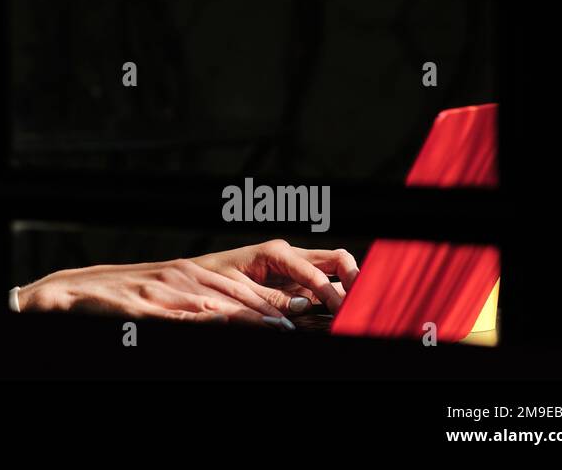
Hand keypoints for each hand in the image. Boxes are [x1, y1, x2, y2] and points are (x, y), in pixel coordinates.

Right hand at [17, 239, 358, 328]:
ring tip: (275, 327)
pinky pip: (173, 314)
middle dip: (271, 306)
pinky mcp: (142, 305)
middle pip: (235, 292)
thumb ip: (204, 306)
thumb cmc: (126, 298)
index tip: (309, 310)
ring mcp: (163, 291)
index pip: (243, 285)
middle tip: (301, 321)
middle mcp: (183, 276)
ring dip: (246, 315)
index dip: (276, 296)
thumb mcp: (169, 297)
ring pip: (212, 302)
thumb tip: (244, 316)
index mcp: (193, 273)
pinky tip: (217, 323)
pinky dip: (198, 319)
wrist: (74, 293)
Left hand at [190, 239, 359, 314]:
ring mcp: (296, 269)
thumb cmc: (213, 277)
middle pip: (335, 258)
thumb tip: (304, 306)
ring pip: (334, 269)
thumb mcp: (238, 288)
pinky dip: (337, 295)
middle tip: (362, 300)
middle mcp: (290, 256)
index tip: (340, 309)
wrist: (199, 276)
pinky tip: (344, 308)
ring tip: (360, 305)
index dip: (329, 290)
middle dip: (354, 276)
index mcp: (276, 252)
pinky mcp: (296, 283)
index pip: (313, 270)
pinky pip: (323, 285)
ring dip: (349, 285)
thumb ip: (270, 298)